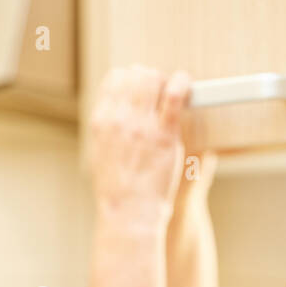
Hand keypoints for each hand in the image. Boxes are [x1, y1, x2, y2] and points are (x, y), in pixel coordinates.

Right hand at [84, 65, 189, 226]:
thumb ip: (109, 127)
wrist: (128, 211)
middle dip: (151, 79)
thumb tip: (118, 110)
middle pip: (136, 74)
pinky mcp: (164, 134)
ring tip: (172, 96)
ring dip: (166, 81)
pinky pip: (175, 95)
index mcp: (101, 122)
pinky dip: (182, 84)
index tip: (140, 89)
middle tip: (160, 93)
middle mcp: (118, 119)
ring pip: (154, 79)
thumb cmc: (118, 188)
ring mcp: (141, 125)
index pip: (114, 79)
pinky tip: (185, 87)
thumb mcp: (100, 152)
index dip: (131, 79)